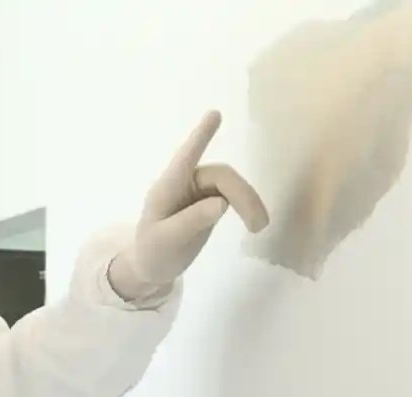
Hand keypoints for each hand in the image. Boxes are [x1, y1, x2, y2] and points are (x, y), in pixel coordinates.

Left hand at [108, 110, 270, 301]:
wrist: (152, 268)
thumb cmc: (152, 251)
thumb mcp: (167, 240)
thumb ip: (191, 221)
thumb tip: (222, 203)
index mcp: (167, 187)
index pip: (185, 157)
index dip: (200, 136)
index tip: (214, 114)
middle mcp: (184, 183)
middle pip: (221, 176)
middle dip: (243, 195)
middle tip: (258, 225)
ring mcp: (198, 191)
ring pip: (231, 185)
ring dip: (248, 202)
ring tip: (259, 228)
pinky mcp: (209, 202)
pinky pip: (234, 196)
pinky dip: (247, 207)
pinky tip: (254, 223)